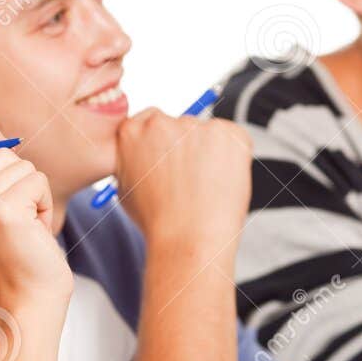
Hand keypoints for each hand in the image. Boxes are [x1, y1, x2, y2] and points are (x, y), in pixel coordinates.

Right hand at [0, 122, 71, 305]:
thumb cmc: (9, 255)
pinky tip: (36, 231)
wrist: (24, 302)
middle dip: (16, 176)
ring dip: (33, 193)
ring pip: (20, 165)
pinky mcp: (4, 210)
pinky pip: (36, 180)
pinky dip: (45, 204)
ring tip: (25, 226)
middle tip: (16, 215)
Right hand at [114, 109, 250, 249]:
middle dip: (188, 147)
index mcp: (132, 131)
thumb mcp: (127, 188)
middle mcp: (161, 122)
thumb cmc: (158, 222)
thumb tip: (146, 152)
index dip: (164, 144)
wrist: (188, 239)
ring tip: (206, 188)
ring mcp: (195, 125)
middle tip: (192, 180)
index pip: (150, 121)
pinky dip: (233, 156)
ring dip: (210, 153)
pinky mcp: (227, 132)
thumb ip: (133, 161)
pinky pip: (233, 138)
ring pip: (207, 134)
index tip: (171, 161)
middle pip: (180, 126)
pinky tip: (222, 182)